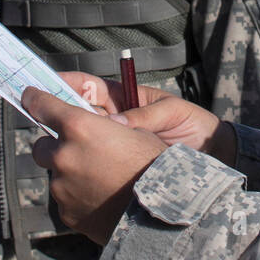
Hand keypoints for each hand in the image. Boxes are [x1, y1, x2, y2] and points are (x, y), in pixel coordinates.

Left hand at [23, 87, 167, 244]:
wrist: (161, 213)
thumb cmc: (155, 167)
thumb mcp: (136, 133)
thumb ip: (106, 128)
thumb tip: (98, 128)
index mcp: (80, 127)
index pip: (43, 105)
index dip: (35, 99)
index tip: (30, 97)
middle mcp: (63, 155)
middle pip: (41, 146)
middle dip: (55, 147)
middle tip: (79, 152)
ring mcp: (62, 187)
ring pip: (57, 176)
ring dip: (71, 175)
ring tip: (102, 182)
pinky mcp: (66, 213)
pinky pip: (67, 200)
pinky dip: (80, 198)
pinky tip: (104, 200)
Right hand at [53, 72, 236, 163]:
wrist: (214, 157)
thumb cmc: (195, 127)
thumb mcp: (173, 113)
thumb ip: (144, 115)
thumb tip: (114, 124)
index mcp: (124, 99)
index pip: (88, 88)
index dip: (65, 84)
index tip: (44, 86)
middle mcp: (113, 121)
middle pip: (76, 116)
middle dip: (59, 117)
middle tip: (45, 122)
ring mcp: (112, 145)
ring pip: (80, 143)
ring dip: (70, 145)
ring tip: (62, 150)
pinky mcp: (115, 168)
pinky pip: (93, 166)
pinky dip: (85, 168)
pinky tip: (80, 174)